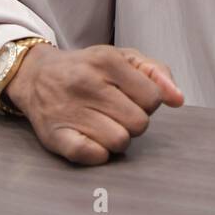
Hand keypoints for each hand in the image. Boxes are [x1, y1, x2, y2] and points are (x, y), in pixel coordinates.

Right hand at [5, 43, 184, 164]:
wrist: (36, 76)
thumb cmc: (87, 69)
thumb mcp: (123, 58)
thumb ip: (156, 72)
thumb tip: (178, 99)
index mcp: (106, 61)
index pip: (153, 98)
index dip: (147, 101)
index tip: (131, 97)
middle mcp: (86, 83)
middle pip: (140, 123)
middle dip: (133, 121)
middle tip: (116, 112)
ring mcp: (69, 110)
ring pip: (120, 142)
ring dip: (117, 137)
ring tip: (103, 124)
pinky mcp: (55, 136)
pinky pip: (93, 156)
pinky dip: (98, 153)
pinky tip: (91, 139)